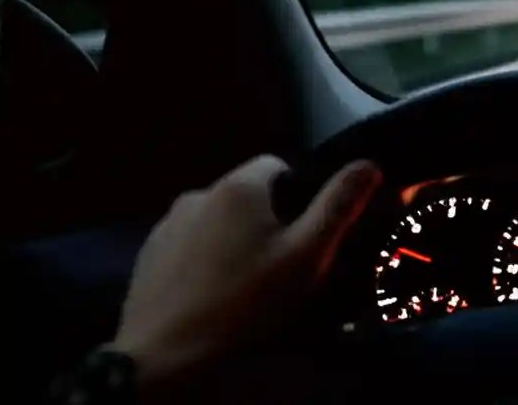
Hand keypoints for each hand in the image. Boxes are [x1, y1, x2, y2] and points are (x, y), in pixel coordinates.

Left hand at [112, 155, 380, 397]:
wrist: (166, 353)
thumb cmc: (245, 301)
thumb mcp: (305, 256)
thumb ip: (338, 207)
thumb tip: (368, 164)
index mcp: (238, 187)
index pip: (277, 164)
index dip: (298, 194)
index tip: (304, 232)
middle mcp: (198, 193)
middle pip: (246, 194)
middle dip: (265, 219)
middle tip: (279, 263)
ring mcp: (167, 224)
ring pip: (216, 219)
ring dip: (232, 238)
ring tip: (244, 282)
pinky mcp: (149, 254)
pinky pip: (188, 243)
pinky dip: (203, 258)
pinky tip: (212, 292)